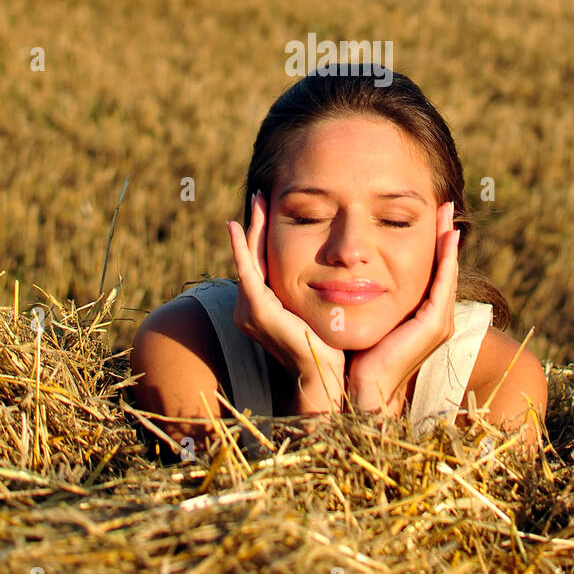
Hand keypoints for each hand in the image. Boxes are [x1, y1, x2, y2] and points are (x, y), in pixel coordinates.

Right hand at [226, 192, 345, 409]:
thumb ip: (315, 291)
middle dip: (255, 224)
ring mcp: (250, 310)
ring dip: (252, 228)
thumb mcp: (318, 311)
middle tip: (259, 194)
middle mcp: (250, 309)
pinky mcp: (258, 311)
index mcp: (264, 308)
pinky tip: (238, 226)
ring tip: (257, 200)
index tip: (269, 206)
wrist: (324, 379)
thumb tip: (335, 269)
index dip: (263, 235)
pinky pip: (247, 271)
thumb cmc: (329, 349)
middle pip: (252, 256)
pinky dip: (241, 248)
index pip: (261, 263)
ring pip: (250, 258)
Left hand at [346, 201, 459, 417]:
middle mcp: (435, 318)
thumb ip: (362, 293)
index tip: (428, 212)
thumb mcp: (362, 315)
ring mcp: (439, 322)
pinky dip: (447, 257)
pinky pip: (445, 282)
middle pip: (444, 266)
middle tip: (443, 204)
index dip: (431, 242)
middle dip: (444, 234)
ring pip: (448, 271)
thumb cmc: (355, 358)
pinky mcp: (435, 325)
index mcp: (420, 316)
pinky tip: (447, 233)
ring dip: (448, 239)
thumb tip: (348, 268)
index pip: (430, 271)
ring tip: (447, 210)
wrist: (361, 390)